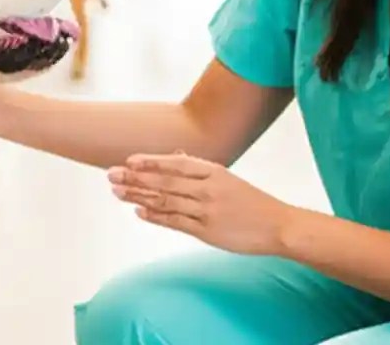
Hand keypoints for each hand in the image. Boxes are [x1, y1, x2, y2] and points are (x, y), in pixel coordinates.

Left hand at [108, 152, 295, 255]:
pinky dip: (155, 216)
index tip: (129, 160)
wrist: (277, 226)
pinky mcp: (206, 231)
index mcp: (215, 172)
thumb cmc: (252, 202)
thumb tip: (176, 158)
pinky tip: (139, 212)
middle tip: (112, 175)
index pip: (175, 164)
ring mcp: (207, 211)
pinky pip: (175, 222)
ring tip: (118, 193)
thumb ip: (201, 170)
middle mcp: (208, 189)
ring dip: (139, 197)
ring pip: (166, 201)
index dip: (150, 162)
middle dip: (135, 178)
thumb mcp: (228, 179)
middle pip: (165, 182)